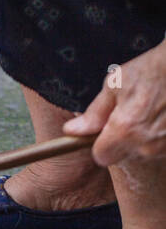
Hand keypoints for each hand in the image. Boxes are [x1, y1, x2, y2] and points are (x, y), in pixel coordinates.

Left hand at [66, 40, 165, 165]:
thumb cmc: (151, 71)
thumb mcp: (115, 85)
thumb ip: (94, 113)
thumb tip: (71, 131)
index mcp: (125, 130)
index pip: (101, 157)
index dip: (99, 143)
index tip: (103, 131)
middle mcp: (147, 144)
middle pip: (121, 157)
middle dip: (119, 141)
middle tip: (127, 116)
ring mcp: (165, 147)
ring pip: (142, 154)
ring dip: (140, 140)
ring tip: (147, 114)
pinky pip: (160, 150)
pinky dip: (158, 137)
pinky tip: (161, 118)